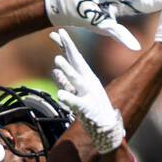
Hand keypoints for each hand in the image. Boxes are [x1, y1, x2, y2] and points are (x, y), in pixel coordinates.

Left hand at [50, 30, 124, 154]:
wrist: (107, 129)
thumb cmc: (93, 110)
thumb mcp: (77, 92)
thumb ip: (66, 82)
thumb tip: (54, 71)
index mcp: (86, 78)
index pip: (74, 59)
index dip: (65, 45)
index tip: (55, 32)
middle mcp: (88, 83)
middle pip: (77, 63)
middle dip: (68, 48)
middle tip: (58, 32)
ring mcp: (88, 96)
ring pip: (77, 81)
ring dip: (68, 70)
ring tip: (57, 60)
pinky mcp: (87, 110)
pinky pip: (77, 104)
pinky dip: (69, 99)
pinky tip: (60, 95)